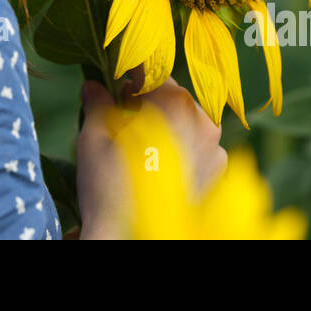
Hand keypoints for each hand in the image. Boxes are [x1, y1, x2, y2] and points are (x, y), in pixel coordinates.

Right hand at [74, 66, 226, 238]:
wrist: (130, 238)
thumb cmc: (110, 186)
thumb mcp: (94, 138)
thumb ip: (97, 103)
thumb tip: (93, 85)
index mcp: (175, 104)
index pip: (150, 71)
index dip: (127, 72)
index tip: (112, 77)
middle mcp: (203, 121)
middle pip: (170, 96)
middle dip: (145, 99)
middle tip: (119, 112)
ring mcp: (215, 149)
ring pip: (185, 120)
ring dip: (163, 121)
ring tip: (136, 140)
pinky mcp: (216, 173)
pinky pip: (196, 145)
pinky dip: (177, 145)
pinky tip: (155, 162)